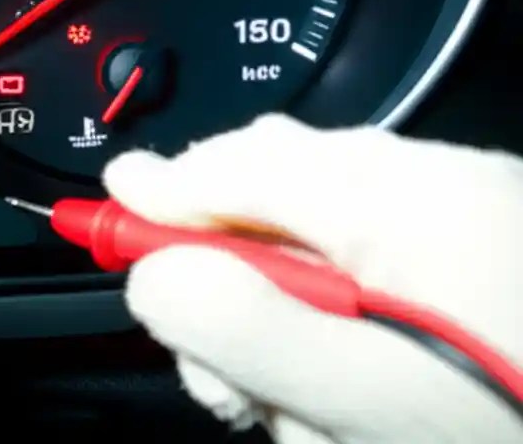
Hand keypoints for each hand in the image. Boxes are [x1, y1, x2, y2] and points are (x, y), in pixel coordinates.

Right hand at [105, 114, 522, 443]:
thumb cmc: (516, 426)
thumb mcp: (369, 404)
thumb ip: (246, 330)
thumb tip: (155, 274)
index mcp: (409, 198)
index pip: (240, 169)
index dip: (160, 195)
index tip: (105, 215)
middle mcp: (445, 185)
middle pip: (276, 196)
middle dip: (230, 279)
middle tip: (234, 379)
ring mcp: (478, 216)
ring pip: (324, 236)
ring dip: (291, 316)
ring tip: (316, 413)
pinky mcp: (494, 256)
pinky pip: (380, 259)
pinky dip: (346, 316)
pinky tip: (367, 393)